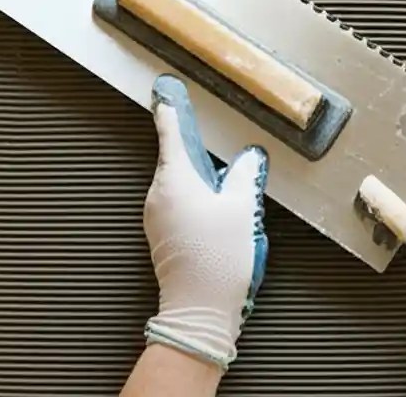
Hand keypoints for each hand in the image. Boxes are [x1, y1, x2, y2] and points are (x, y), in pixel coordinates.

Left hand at [142, 75, 268, 371]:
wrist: (199, 312)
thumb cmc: (218, 259)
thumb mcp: (242, 209)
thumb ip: (245, 176)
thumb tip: (248, 157)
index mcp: (174, 181)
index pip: (172, 135)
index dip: (171, 112)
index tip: (165, 93)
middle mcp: (159, 196)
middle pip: (180, 163)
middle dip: (204, 160)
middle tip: (228, 164)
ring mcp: (158, 219)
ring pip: (183, 188)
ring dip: (206, 187)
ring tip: (235, 205)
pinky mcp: (164, 239)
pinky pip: (183, 209)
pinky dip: (202, 207)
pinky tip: (223, 223)